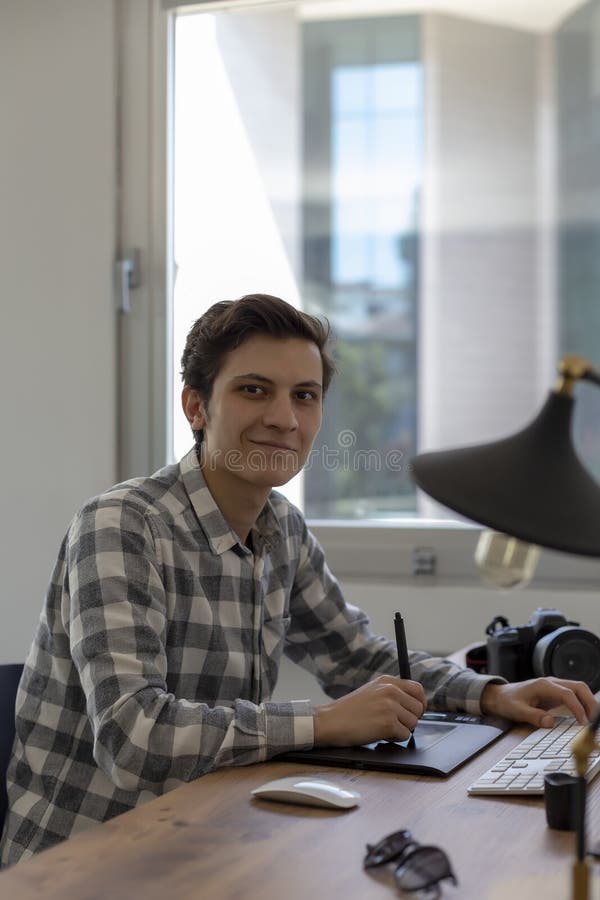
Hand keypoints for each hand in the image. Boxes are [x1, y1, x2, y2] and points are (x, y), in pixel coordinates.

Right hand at [313, 676, 425, 746]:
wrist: (329, 721)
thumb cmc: (348, 711)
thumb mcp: (371, 692)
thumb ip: (391, 693)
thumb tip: (414, 705)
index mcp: (387, 681)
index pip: (418, 689)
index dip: (420, 703)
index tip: (415, 712)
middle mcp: (390, 690)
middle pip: (419, 708)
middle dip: (410, 719)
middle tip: (395, 724)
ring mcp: (390, 706)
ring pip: (413, 723)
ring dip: (401, 730)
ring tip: (382, 728)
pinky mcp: (388, 723)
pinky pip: (405, 735)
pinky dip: (394, 739)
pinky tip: (379, 734)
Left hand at [480, 677, 597, 727]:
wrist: (500, 695)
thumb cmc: (508, 701)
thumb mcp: (517, 711)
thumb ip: (533, 716)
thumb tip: (550, 722)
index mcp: (543, 685)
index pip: (568, 694)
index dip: (578, 708)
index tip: (583, 722)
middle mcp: (552, 683)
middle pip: (579, 687)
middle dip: (589, 702)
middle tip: (593, 720)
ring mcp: (555, 686)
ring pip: (579, 689)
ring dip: (588, 702)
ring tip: (591, 719)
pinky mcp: (556, 692)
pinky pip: (574, 694)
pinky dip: (582, 703)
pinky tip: (584, 715)